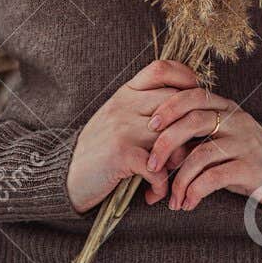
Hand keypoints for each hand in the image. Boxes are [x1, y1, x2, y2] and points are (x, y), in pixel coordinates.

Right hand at [66, 59, 201, 213]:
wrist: (66, 176)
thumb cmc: (98, 149)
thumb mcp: (117, 117)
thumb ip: (143, 107)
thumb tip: (184, 108)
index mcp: (125, 93)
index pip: (160, 69)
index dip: (185, 78)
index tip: (195, 99)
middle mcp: (124, 105)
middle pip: (174, 102)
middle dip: (190, 126)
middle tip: (190, 149)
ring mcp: (123, 128)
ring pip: (172, 135)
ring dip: (178, 161)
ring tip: (171, 175)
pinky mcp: (122, 154)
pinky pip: (158, 167)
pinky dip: (161, 185)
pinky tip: (154, 193)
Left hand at [143, 85, 261, 210]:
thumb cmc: (243, 153)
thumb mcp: (222, 135)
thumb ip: (195, 133)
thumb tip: (154, 146)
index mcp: (225, 107)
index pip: (194, 96)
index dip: (169, 107)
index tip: (150, 125)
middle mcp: (235, 121)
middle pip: (193, 121)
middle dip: (165, 143)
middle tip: (152, 165)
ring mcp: (244, 144)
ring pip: (201, 154)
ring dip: (179, 178)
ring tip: (171, 197)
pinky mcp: (250, 168)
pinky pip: (214, 178)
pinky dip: (195, 191)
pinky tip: (188, 203)